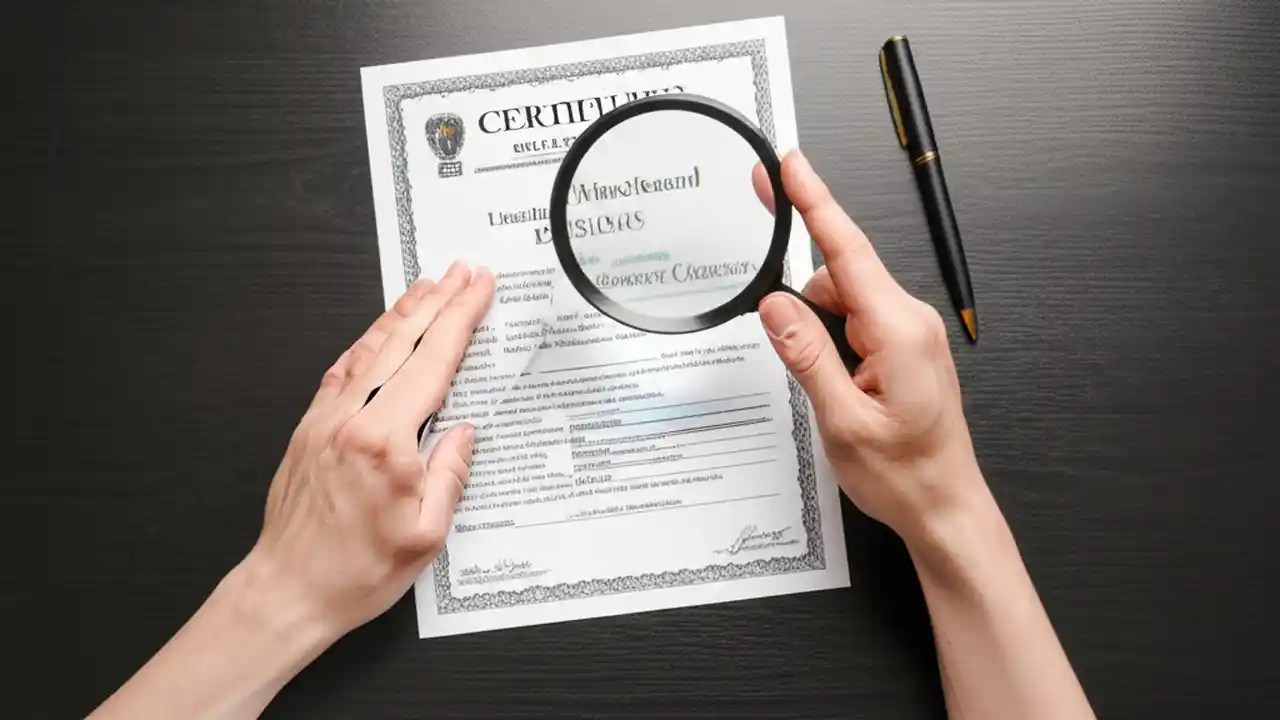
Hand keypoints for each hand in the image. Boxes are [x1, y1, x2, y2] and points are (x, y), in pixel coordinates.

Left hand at [248, 261, 493, 638]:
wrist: (289, 590)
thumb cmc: (355, 572)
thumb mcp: (427, 535)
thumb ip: (450, 475)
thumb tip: (463, 432)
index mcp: (385, 443)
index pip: (433, 364)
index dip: (459, 320)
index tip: (478, 289)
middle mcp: (350, 421)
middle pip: (401, 344)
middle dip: (436, 302)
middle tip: (461, 273)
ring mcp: (324, 422)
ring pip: (367, 350)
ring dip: (400, 314)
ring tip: (426, 288)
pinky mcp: (308, 431)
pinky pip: (339, 374)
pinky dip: (363, 345)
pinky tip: (376, 334)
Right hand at [753, 150, 982, 544]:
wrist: (945, 507)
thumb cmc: (905, 475)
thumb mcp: (843, 422)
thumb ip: (807, 357)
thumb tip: (776, 306)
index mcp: (899, 332)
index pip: (847, 251)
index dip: (814, 201)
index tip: (789, 165)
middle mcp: (909, 322)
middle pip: (837, 278)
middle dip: (804, 307)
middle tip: (805, 361)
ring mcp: (909, 333)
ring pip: (841, 303)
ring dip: (820, 334)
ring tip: (835, 394)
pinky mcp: (904, 347)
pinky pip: (855, 323)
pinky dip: (834, 343)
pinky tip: (839, 385)